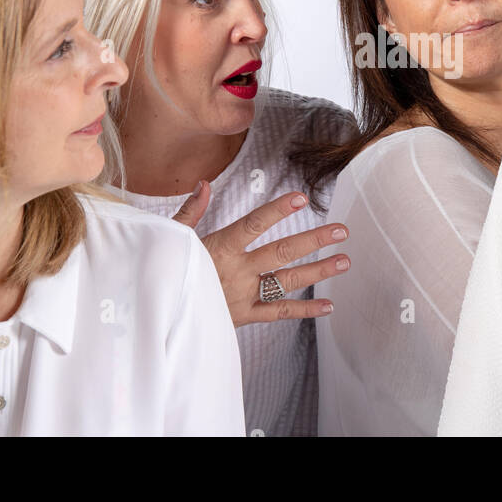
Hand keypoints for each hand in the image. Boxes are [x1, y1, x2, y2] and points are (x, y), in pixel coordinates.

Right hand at [172, 182, 350, 326]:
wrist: (157, 314)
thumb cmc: (165, 272)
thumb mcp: (173, 239)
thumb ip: (192, 211)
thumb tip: (204, 184)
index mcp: (220, 249)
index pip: (253, 225)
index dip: (277, 211)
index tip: (301, 198)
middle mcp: (236, 272)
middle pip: (281, 253)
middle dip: (313, 240)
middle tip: (341, 230)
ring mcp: (243, 295)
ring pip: (286, 282)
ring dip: (317, 271)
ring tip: (344, 261)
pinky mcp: (245, 317)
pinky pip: (279, 313)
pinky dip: (304, 310)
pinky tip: (329, 305)